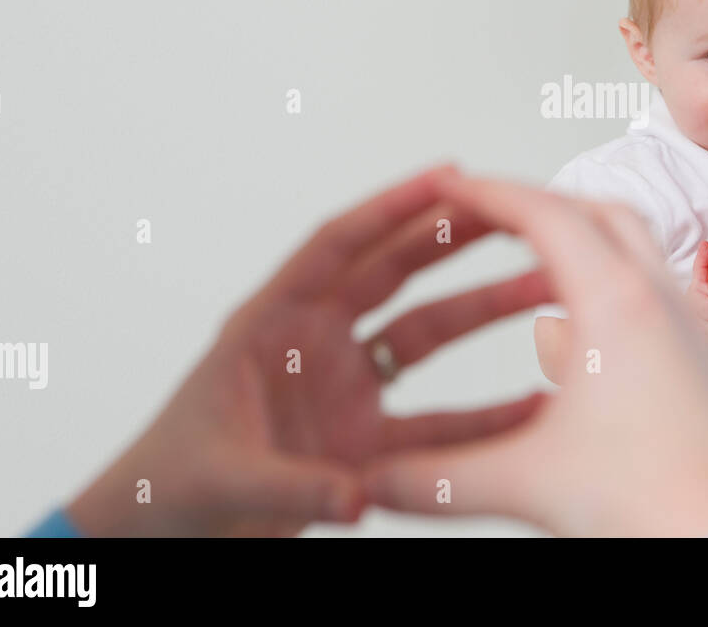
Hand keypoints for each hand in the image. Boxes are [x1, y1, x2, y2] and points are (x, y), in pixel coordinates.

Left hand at [65, 164, 547, 536]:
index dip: (391, 207)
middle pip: (393, 273)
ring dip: (482, 310)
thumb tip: (358, 497)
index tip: (446, 178)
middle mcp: (315, 344)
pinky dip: (483, 413)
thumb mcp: (225, 479)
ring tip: (541, 286)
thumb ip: (295, 487)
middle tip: (510, 208)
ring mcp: (345, 387)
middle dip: (450, 237)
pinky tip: (529, 401)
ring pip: (426, 333)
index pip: (335, 247)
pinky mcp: (365, 437)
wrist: (167, 530)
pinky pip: (436, 419)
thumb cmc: (173, 482)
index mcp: (269, 325)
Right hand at [362, 171, 707, 536]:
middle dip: (535, 204)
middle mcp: (657, 300)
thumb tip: (372, 480)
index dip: (488, 194)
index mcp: (615, 303)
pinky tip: (577, 326)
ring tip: (528, 257)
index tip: (450, 185)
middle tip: (487, 212)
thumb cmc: (660, 503)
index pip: (544, 214)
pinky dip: (606, 280)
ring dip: (578, 238)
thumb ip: (438, 478)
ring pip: (631, 248)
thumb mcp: (527, 482)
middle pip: (595, 212)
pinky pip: (647, 288)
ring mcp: (684, 327)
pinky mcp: (695, 360)